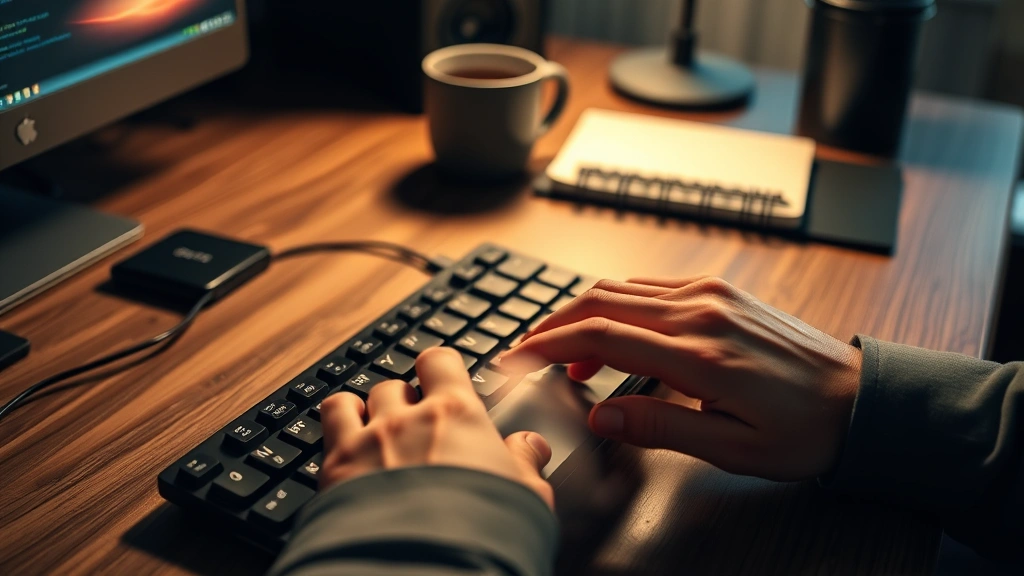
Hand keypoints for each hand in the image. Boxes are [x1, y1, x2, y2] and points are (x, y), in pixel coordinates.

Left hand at [317, 347, 554, 507]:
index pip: (440, 362)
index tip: (443, 381)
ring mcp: (369, 439)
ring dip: (369, 413)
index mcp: (457, 415)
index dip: (440, 369)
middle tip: (416, 430)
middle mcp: (409, 418)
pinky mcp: (336, 466)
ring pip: (360, 399)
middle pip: (397, 386)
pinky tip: (345, 439)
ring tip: (377, 438)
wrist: (429, 566)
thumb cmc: (482, 529)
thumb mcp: (526, 496)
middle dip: (404, 403)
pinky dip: (338, 420)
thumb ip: (525, 463)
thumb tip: (532, 445)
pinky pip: (330, 417)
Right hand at [502, 276, 861, 480]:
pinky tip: (609, 334)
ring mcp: (710, 293)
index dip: (548, 346)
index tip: (516, 359)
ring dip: (581, 314)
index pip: (601, 336)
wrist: (858, 397)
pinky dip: (614, 305)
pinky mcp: (718, 290)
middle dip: (552, 324)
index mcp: (701, 354)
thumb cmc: (802, 429)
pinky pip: (648, 287)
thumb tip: (600, 413)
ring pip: (620, 288)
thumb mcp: (732, 448)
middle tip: (524, 352)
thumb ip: (660, 428)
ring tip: (560, 353)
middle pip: (600, 301)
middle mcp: (701, 311)